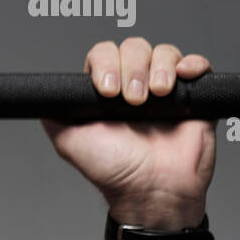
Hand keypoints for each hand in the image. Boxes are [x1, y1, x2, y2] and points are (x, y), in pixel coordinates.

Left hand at [40, 38, 215, 229]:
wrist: (153, 191)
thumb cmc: (113, 171)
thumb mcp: (68, 141)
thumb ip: (54, 113)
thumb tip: (41, 94)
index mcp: (104, 93)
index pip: (102, 54)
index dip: (105, 63)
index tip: (107, 91)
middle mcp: (134, 86)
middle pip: (133, 48)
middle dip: (132, 68)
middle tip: (133, 101)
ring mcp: (164, 90)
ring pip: (164, 52)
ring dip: (160, 67)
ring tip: (157, 97)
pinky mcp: (193, 97)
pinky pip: (197, 65)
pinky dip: (193, 64)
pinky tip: (183, 77)